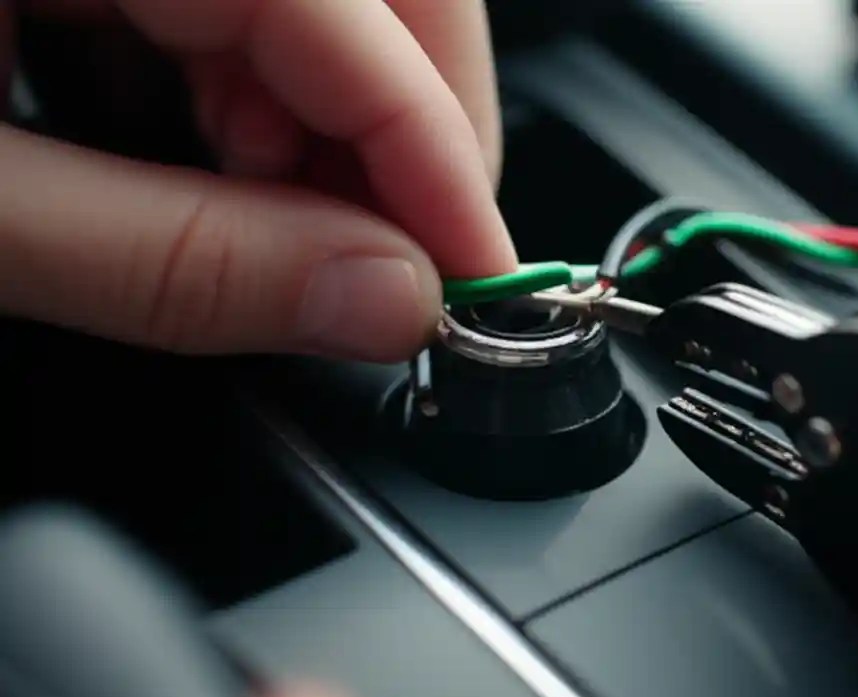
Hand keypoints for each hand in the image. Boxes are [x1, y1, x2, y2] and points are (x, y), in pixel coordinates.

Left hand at [0, 0, 515, 361]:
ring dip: (335, 126)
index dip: (435, 144)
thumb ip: (176, 259)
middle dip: (409, 126)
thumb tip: (380, 298)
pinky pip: (243, 14)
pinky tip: (228, 175)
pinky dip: (264, 104)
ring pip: (325, 7)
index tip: (474, 272)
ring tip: (288, 231)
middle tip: (396, 258)